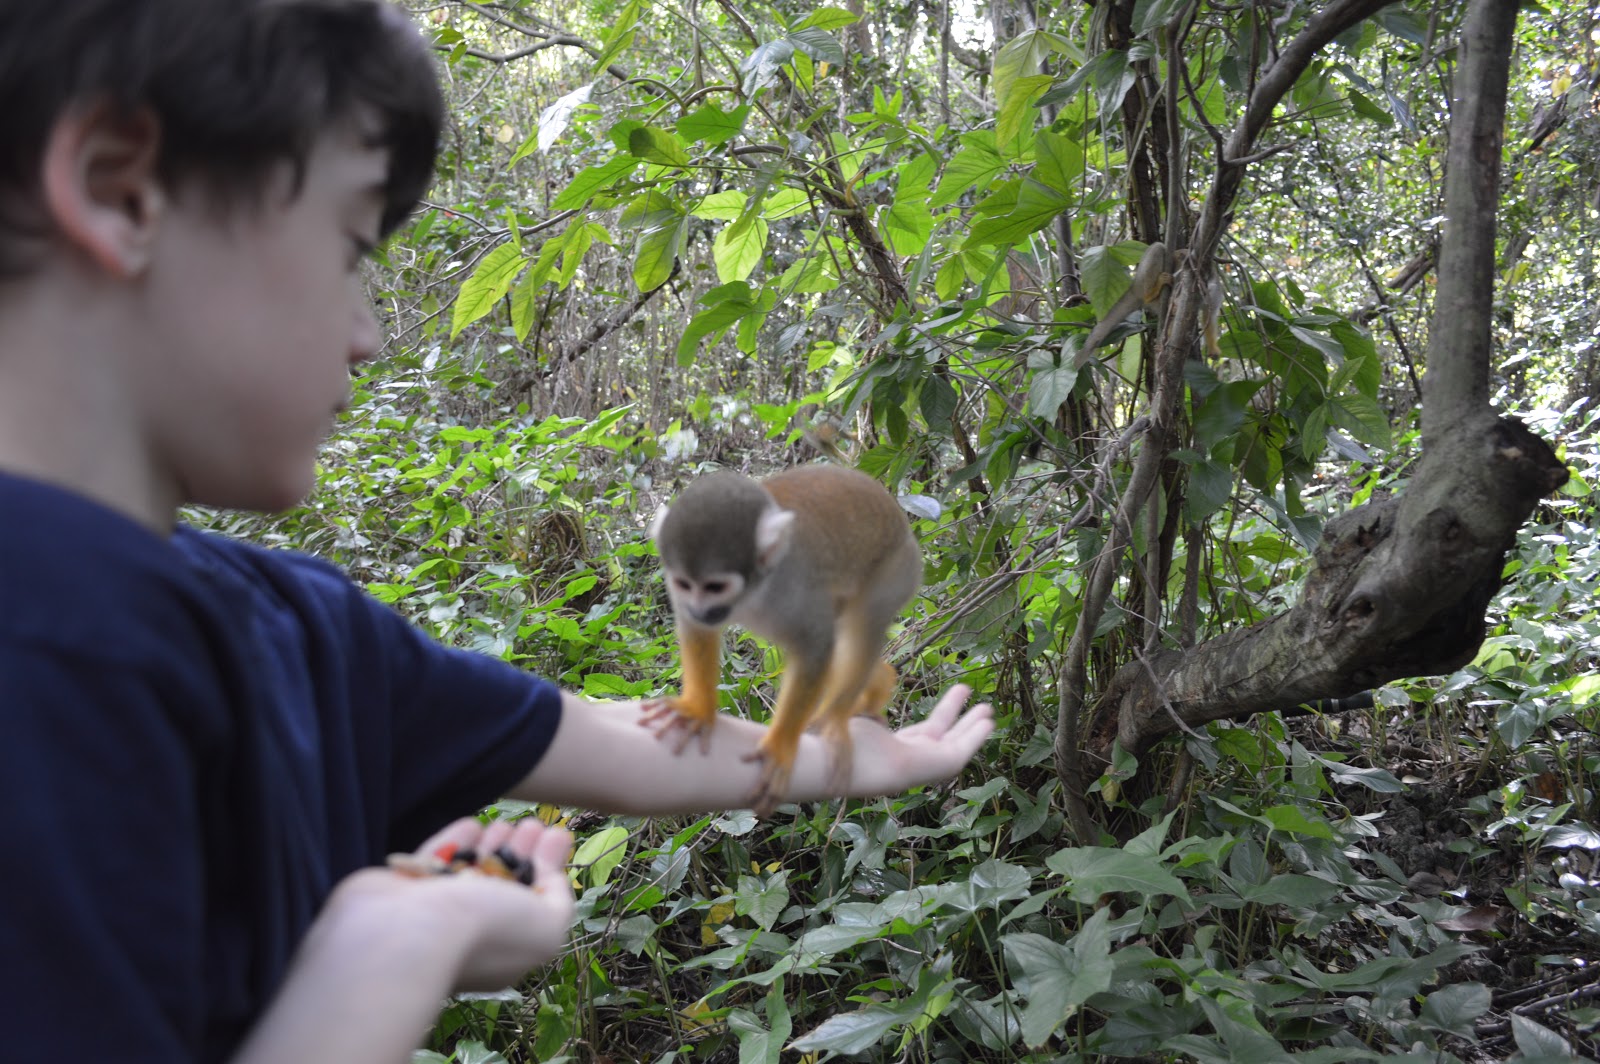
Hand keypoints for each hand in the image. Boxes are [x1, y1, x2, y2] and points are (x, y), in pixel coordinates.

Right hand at [327, 815, 575, 991]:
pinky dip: (454, 844)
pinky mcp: (400, 893)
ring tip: (505, 823)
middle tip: (531, 825)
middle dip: (520, 854)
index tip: (556, 835)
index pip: (531, 905)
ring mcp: (431, 915)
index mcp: (503, 949)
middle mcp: (467, 935)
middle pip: (501, 888)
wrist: (407, 933)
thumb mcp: (545, 927)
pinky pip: (433, 864)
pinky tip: (472, 825)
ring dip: (490, 847)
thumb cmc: (484, 930)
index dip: (546, 869)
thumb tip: (551, 877)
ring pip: (466, 875)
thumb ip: (557, 904)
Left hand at [842, 683, 993, 797]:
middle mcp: (909, 759)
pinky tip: (989, 722)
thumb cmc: (844, 736)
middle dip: (957, 718)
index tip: (949, 704)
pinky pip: (965, 749)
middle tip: (969, 699)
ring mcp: (926, 765)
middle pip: (940, 736)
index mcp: (890, 748)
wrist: (851, 760)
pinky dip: (977, 736)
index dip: (937, 718)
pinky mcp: (943, 766)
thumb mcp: (858, 712)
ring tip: (987, 707)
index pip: (920, 734)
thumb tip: (866, 678)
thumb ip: (867, 700)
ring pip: (956, 743)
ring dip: (972, 725)